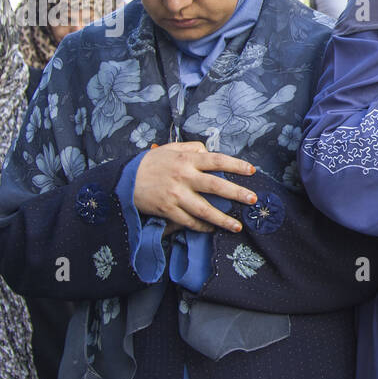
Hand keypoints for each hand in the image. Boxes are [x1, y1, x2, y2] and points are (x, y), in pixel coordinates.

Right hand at [132, 141, 257, 233]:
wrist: (124, 179)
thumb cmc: (151, 163)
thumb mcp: (171, 149)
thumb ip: (192, 149)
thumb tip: (209, 151)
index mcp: (187, 160)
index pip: (216, 160)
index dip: (236, 165)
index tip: (251, 170)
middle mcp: (184, 177)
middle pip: (215, 185)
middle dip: (237, 193)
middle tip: (253, 199)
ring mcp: (176, 195)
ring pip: (204, 209)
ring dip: (222, 219)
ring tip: (237, 226)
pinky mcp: (168, 210)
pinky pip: (189, 221)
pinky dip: (201, 227)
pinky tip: (212, 229)